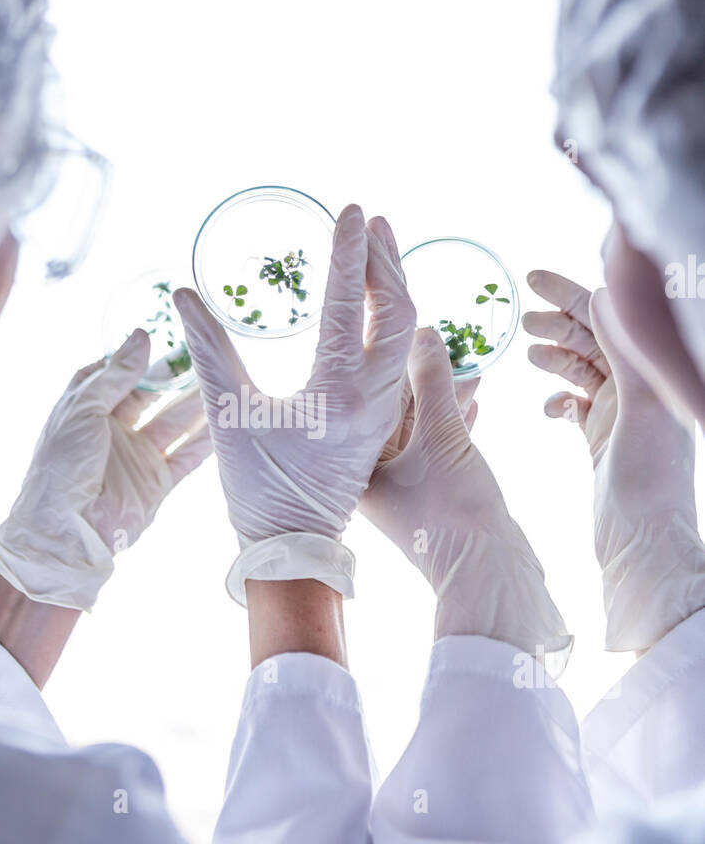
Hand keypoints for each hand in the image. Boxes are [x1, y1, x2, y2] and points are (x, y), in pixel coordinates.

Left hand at [0, 330, 211, 611]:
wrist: (65, 533)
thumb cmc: (61, 466)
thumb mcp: (83, 409)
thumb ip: (116, 375)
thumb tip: (142, 335)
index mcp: (88, 406)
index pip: (119, 372)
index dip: (143, 355)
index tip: (172, 332)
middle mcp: (115, 427)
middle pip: (154, 395)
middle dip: (178, 375)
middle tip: (209, 352)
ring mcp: (138, 455)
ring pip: (175, 421)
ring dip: (199, 403)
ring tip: (227, 378)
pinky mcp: (157, 482)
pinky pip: (188, 456)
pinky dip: (208, 440)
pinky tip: (229, 421)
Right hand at [173, 204, 415, 598]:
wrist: (291, 545)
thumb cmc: (256, 485)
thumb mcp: (227, 414)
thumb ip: (210, 349)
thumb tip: (183, 292)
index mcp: (338, 392)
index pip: (350, 303)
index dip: (347, 251)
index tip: (347, 208)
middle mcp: (374, 397)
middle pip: (398, 309)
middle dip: (383, 259)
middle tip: (367, 219)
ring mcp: (386, 409)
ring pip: (406, 331)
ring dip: (392, 285)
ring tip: (375, 246)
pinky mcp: (384, 419)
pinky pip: (402, 354)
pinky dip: (393, 317)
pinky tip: (377, 301)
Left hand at [356, 225, 569, 661]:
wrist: (485, 582)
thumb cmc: (456, 520)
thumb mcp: (445, 441)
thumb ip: (433, 384)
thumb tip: (423, 330)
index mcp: (358, 449)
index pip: (361, 366)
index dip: (368, 312)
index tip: (370, 261)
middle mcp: (367, 460)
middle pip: (381, 382)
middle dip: (397, 335)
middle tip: (397, 280)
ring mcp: (395, 473)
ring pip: (409, 407)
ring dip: (429, 372)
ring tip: (434, 327)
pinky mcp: (424, 485)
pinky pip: (431, 434)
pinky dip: (448, 409)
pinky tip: (467, 390)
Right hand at [525, 270, 704, 651]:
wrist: (644, 542)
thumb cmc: (650, 479)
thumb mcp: (639, 405)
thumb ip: (626, 349)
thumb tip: (603, 296)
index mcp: (652, 373)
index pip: (609, 317)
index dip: (570, 294)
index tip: (529, 280)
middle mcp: (640, 388)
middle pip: (594, 338)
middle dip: (558, 322)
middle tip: (520, 318)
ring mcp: (620, 413)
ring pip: (582, 369)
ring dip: (555, 357)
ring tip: (527, 354)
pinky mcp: (602, 439)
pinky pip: (575, 405)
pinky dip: (558, 400)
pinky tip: (547, 409)